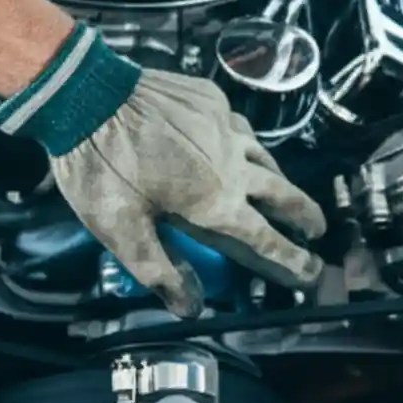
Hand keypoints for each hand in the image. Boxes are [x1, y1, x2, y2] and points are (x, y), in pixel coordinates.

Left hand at [0, 23, 326, 316]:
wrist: (88, 94)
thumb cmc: (101, 169)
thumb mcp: (121, 231)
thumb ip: (160, 270)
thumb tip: (193, 308)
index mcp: (215, 204)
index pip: (267, 242)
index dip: (292, 263)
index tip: (311, 275)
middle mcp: (233, 167)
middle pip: (284, 196)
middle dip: (305, 218)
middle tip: (314, 231)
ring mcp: (225, 128)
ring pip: (267, 159)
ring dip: (281, 182)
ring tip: (283, 193)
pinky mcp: (212, 100)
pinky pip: (240, 129)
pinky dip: (248, 147)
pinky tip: (238, 148)